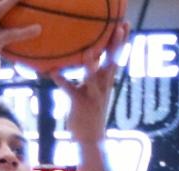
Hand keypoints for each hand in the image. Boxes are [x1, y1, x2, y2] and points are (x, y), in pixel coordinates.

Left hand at [46, 24, 129, 145]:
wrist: (91, 138)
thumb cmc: (91, 110)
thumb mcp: (96, 89)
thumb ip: (94, 73)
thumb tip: (90, 55)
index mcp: (107, 80)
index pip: (116, 56)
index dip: (121, 40)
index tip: (125, 23)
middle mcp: (103, 85)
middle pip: (112, 62)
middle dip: (116, 45)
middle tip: (119, 27)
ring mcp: (93, 95)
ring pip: (93, 78)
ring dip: (90, 66)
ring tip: (88, 52)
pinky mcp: (80, 104)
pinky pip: (70, 90)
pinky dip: (62, 81)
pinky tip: (53, 72)